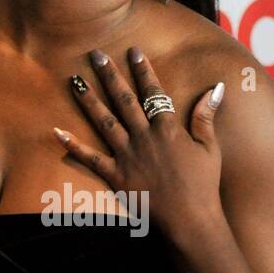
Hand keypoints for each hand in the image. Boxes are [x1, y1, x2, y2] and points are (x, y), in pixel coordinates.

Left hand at [54, 46, 225, 238]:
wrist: (191, 220)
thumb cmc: (204, 185)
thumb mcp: (210, 148)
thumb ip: (206, 116)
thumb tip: (216, 88)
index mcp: (167, 130)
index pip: (152, 93)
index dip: (143, 71)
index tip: (133, 51)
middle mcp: (144, 138)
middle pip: (124, 100)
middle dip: (109, 75)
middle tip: (95, 54)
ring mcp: (127, 156)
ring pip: (104, 122)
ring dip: (88, 100)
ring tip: (73, 80)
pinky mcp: (115, 176)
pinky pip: (90, 158)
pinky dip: (73, 145)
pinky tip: (57, 131)